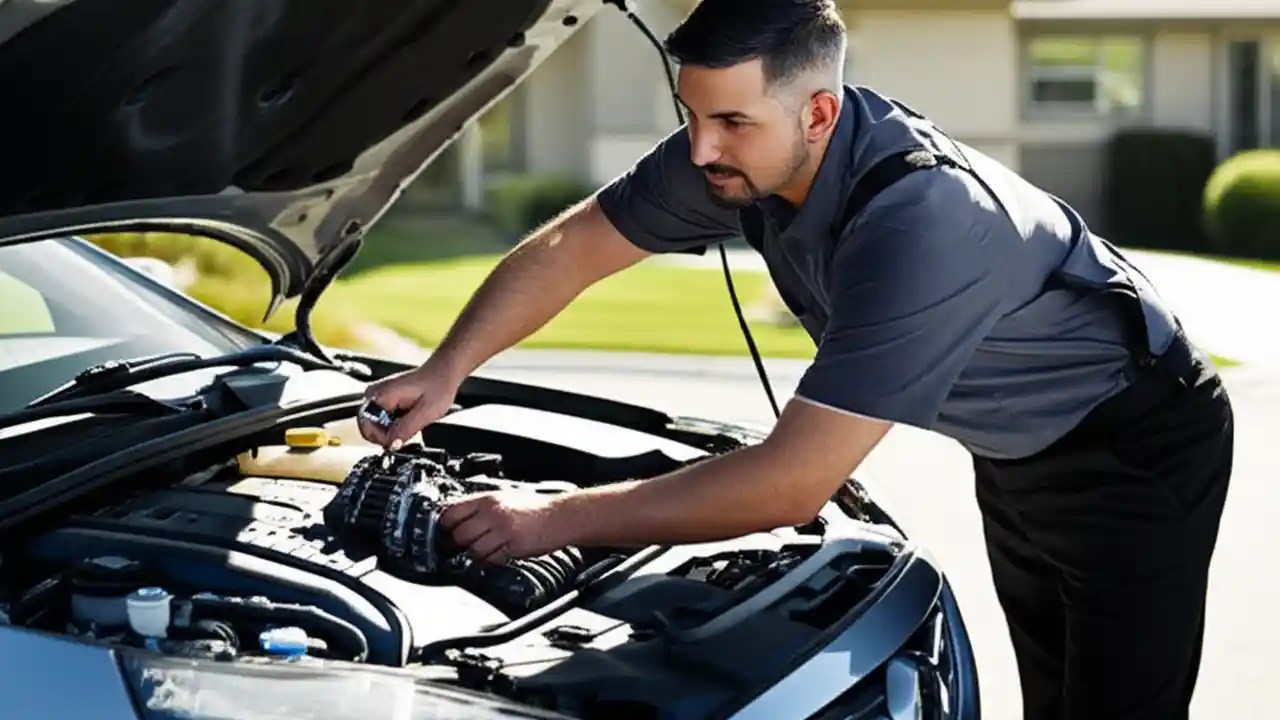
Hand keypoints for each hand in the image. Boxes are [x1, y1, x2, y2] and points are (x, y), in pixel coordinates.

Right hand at [358, 363, 458, 449]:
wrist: (443, 373)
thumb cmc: (438, 387)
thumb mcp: (426, 413)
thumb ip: (406, 430)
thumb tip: (391, 446)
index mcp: (380, 396)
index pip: (367, 429)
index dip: (383, 439)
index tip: (399, 441)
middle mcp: (374, 394)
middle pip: (370, 428)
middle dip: (388, 435)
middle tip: (409, 430)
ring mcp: (377, 396)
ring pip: (377, 426)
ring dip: (393, 429)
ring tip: (412, 420)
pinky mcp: (383, 399)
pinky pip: (383, 419)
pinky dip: (396, 423)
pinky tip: (409, 416)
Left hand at [439, 491, 565, 564]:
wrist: (561, 515)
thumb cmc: (534, 507)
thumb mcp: (504, 498)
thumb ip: (480, 508)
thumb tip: (456, 519)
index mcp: (487, 499)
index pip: (452, 513)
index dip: (445, 526)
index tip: (446, 533)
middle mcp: (493, 512)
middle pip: (459, 534)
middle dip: (459, 545)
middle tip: (462, 547)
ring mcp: (503, 529)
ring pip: (473, 550)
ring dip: (476, 555)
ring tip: (484, 551)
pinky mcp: (513, 546)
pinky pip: (491, 559)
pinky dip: (491, 561)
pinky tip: (498, 555)